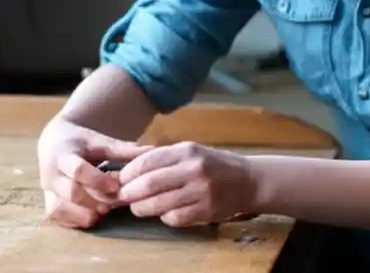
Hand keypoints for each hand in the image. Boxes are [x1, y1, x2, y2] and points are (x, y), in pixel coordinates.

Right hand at [37, 118, 151, 228]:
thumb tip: (152, 150)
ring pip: (59, 208)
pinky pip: (57, 217)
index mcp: (63, 153)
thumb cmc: (82, 142)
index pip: (78, 170)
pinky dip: (75, 220)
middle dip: (94, 199)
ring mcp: (47, 190)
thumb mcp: (100, 141)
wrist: (54, 143)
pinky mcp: (47, 202)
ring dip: (83, 213)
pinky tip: (92, 216)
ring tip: (103, 211)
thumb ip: (123, 150)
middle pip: (70, 192)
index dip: (98, 180)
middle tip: (114, 203)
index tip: (116, 186)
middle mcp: (51, 173)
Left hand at [116, 141, 257, 227]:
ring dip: (142, 208)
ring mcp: (201, 191)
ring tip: (137, 207)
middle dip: (130, 192)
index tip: (120, 179)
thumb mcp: (192, 150)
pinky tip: (164, 213)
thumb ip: (165, 157)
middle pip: (150, 183)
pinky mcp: (207, 211)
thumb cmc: (214, 164)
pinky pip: (175, 218)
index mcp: (187, 150)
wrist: (249, 181)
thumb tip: (130, 167)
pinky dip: (164, 217)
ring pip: (160, 204)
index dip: (129, 172)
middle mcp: (194, 169)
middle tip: (121, 196)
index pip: (148, 160)